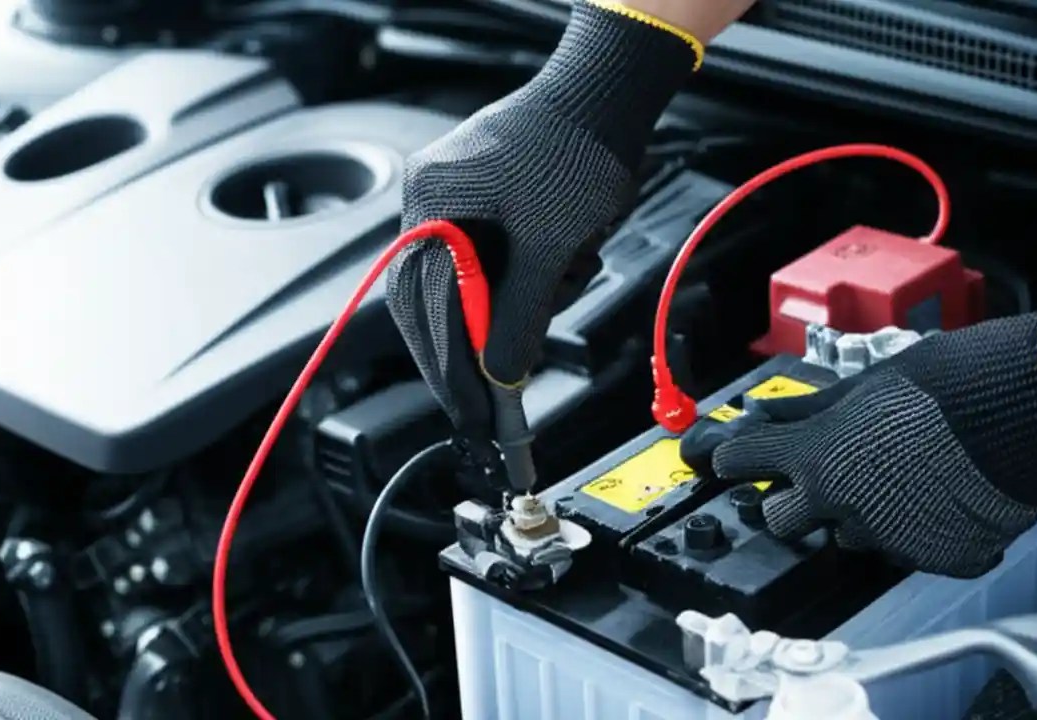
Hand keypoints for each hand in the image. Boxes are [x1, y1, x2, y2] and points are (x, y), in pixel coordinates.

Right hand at [386, 1, 699, 441]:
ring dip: (507, 309)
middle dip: (465, 354)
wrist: (608, 91)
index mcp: (431, 203)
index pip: (428, 305)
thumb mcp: (552, 245)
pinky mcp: (481, 205)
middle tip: (484, 409)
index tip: (470, 414)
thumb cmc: (580, 147)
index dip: (449, 368)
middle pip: (429, 301)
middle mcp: (428, 202)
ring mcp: (451, 202)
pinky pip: (484, 264)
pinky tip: (563, 271)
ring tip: (562, 289)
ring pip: (460, 287)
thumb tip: (501, 376)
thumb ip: (520, 315)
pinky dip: (521, 284)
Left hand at [681, 312, 1036, 577]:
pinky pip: (903, 550)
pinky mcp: (931, 556)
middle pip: (781, 517)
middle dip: (790, 498)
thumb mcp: (866, 384)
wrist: (1025, 404)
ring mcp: (886, 534)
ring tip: (891, 477)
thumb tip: (766, 410)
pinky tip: (930, 497)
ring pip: (845, 535)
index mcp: (817, 454)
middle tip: (815, 477)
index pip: (744, 462)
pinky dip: (911, 528)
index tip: (728, 460)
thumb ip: (810, 408)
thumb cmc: (948, 382)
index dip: (733, 459)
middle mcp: (841, 501)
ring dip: (854, 513)